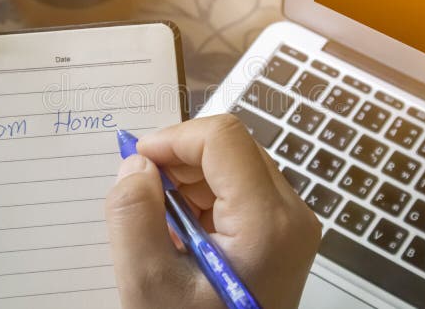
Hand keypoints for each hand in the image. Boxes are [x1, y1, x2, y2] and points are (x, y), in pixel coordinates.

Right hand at [105, 114, 321, 308]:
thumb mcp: (149, 286)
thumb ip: (133, 217)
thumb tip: (136, 166)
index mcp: (268, 223)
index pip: (223, 139)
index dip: (173, 139)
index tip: (136, 161)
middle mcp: (291, 215)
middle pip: (230, 148)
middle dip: (178, 160)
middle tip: (141, 194)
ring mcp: (290, 223)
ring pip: (233, 164)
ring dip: (187, 179)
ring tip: (160, 222)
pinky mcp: (280, 232)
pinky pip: (238, 189)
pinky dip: (201, 198)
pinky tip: (180, 232)